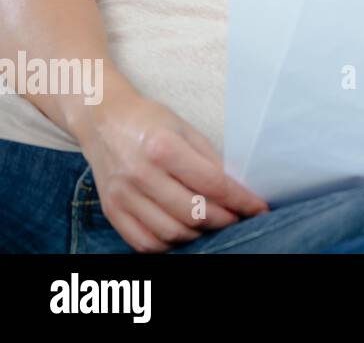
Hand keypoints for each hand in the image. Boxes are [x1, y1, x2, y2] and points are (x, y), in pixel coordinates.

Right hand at [73, 86, 268, 251]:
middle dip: (224, 220)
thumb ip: (209, 160)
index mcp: (163, 148)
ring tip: (214, 225)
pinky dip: (169, 245)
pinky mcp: (111, 210)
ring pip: (170, 233)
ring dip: (199, 234)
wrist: (102, 120)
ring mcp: (123, 196)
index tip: (259, 208)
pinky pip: (143, 242)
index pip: (212, 184)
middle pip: (192, 213)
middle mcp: (141, 174)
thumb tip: (235, 189)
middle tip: (239, 218)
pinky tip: (185, 234)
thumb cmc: (149, 121)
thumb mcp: (185, 129)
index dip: (241, 200)